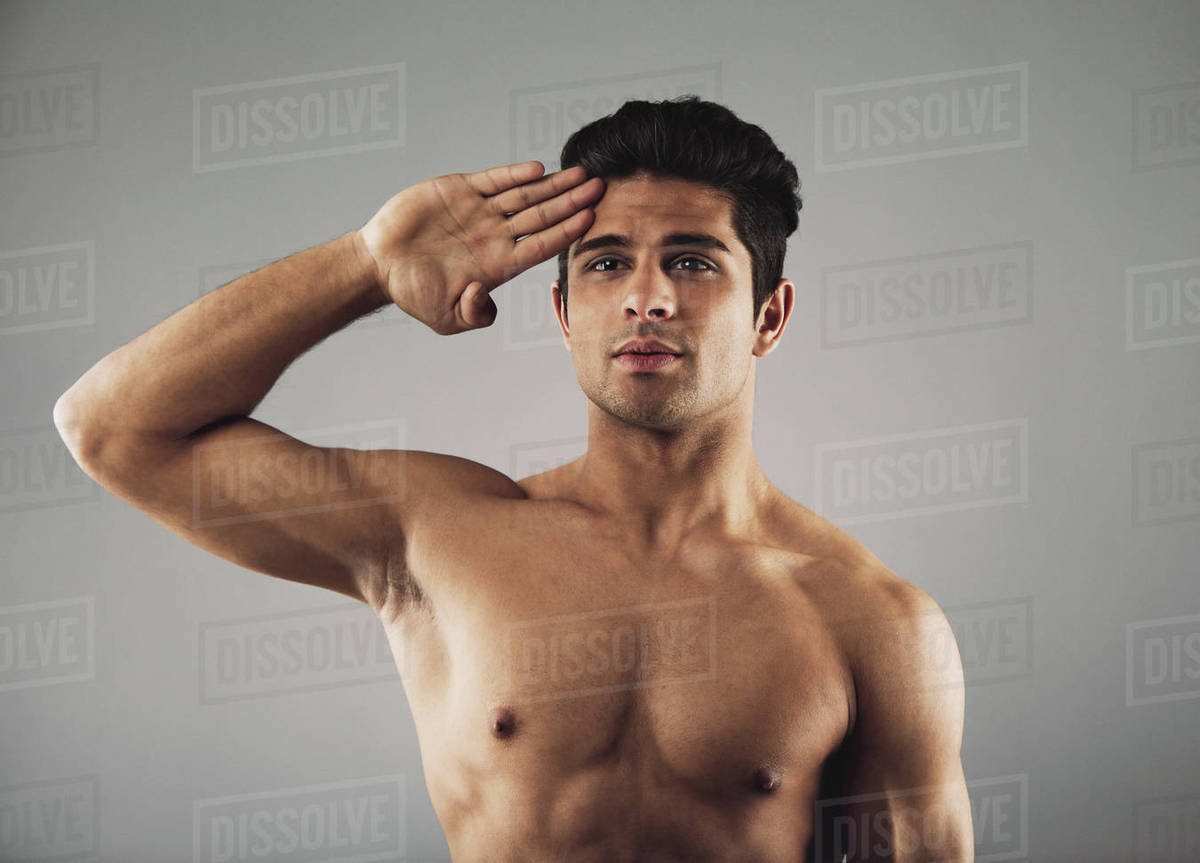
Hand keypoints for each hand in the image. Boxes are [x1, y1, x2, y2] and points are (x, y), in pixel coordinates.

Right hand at [358, 161, 603, 333]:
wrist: (379, 263)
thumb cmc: (412, 292)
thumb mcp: (445, 317)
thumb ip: (471, 314)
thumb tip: (485, 301)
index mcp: (498, 264)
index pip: (542, 245)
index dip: (567, 231)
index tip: (591, 219)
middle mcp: (496, 235)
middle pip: (543, 216)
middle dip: (572, 202)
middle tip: (601, 187)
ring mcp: (480, 211)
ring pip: (525, 195)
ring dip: (553, 185)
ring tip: (581, 174)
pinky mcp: (460, 190)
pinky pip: (494, 180)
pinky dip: (515, 174)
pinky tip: (538, 169)